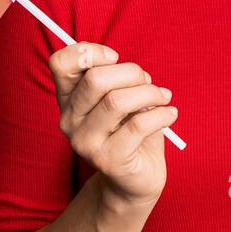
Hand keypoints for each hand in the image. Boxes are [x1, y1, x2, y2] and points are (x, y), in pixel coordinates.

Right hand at [47, 41, 173, 207]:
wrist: (135, 179)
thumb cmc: (130, 129)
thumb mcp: (121, 97)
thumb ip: (116, 77)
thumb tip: (126, 66)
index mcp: (68, 99)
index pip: (60, 64)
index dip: (90, 52)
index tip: (115, 57)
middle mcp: (69, 120)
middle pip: (95, 79)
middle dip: (132, 73)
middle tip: (148, 82)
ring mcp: (86, 143)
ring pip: (117, 101)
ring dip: (150, 93)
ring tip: (163, 98)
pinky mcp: (109, 160)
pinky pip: (138, 125)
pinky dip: (161, 114)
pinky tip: (170, 114)